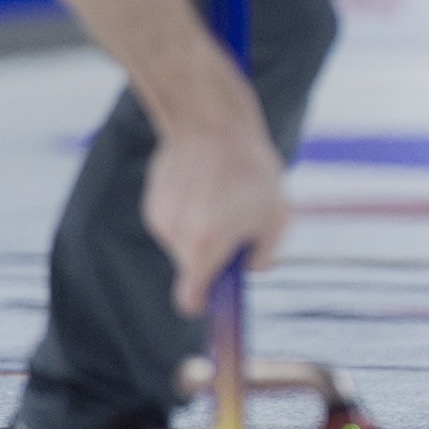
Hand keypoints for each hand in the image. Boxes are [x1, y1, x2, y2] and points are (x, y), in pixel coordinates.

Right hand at [141, 85, 289, 315]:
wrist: (212, 122)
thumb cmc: (252, 171)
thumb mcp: (276, 217)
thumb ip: (263, 255)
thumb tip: (250, 270)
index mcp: (204, 248)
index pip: (190, 301)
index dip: (204, 305)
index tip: (215, 302)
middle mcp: (175, 238)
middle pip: (193, 267)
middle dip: (214, 256)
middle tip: (238, 227)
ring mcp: (160, 218)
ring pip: (184, 241)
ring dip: (203, 229)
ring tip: (223, 195)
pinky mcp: (153, 200)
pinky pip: (175, 219)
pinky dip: (190, 211)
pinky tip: (205, 184)